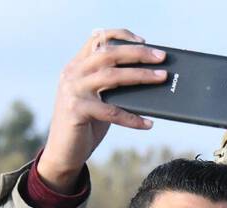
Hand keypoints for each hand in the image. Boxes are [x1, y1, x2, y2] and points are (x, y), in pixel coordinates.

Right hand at [37, 28, 166, 192]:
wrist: (63, 152)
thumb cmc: (87, 124)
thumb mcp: (100, 99)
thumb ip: (114, 87)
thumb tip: (151, 80)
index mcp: (77, 65)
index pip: (97, 39)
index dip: (120, 36)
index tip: (143, 40)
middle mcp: (72, 73)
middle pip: (108, 54)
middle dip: (137, 53)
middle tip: (161, 57)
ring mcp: (72, 90)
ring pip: (111, 76)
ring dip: (140, 76)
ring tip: (162, 78)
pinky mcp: (76, 110)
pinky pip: (111, 111)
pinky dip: (132, 118)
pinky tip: (149, 123)